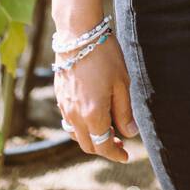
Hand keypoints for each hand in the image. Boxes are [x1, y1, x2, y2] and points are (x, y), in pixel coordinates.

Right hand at [53, 35, 138, 161]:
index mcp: (93, 114)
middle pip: (88, 145)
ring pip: (76, 134)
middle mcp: (75, 115)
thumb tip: (130, 133)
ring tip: (106, 130)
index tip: (126, 156)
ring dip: (91, 138)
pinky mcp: (59, 96)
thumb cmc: (104, 55)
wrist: (78, 34)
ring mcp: (64, 106)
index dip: (116, 154)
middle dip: (104, 149)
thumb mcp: (121, 83)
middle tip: (119, 144)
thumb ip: (124, 112)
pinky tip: (92, 115)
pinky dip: (81, 126)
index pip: (104, 146)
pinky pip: (69, 121)